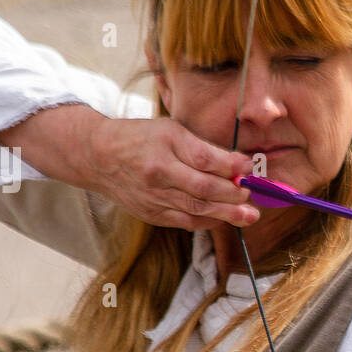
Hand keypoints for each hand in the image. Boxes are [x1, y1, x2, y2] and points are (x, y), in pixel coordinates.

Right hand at [89, 114, 259, 230]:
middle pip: (203, 188)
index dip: (231, 165)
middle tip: (252, 195)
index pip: (204, 158)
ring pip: (196, 209)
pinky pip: (185, 221)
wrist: (99, 157)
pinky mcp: (151, 214)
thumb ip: (202, 148)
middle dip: (233, 194)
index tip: (250, 166)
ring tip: (249, 216)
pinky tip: (223, 218)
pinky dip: (207, 221)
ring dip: (227, 214)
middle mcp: (158, 173)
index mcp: (164, 145)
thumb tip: (238, 164)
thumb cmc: (141, 138)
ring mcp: (153, 197)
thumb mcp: (170, 130)